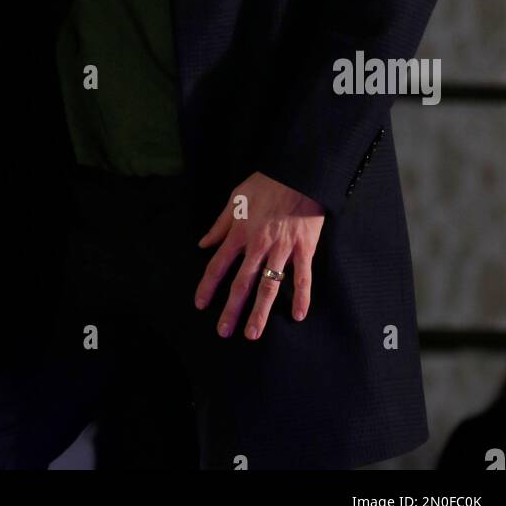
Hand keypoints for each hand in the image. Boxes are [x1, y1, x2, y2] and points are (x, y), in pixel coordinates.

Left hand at [194, 171, 324, 339]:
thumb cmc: (266, 184)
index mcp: (240, 232)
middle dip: (231, 309)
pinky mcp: (304, 249)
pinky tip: (297, 315)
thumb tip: (203, 243)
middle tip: (224, 331)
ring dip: (260, 312)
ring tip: (253, 334)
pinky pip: (303, 277)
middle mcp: (258, 244)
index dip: (208, 286)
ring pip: (269, 286)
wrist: (297, 172)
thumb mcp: (236, 198)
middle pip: (242, 283)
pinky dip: (301, 297)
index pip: (218, 265)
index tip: (201, 304)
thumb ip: (220, 224)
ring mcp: (282, 249)